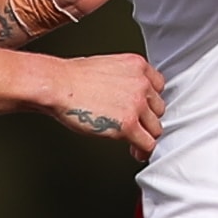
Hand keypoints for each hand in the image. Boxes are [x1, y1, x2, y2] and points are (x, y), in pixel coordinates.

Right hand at [40, 50, 167, 158]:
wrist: (59, 86)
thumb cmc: (72, 78)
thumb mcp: (108, 67)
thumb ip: (124, 78)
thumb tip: (126, 96)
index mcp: (137, 66)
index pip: (158, 86)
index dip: (151, 101)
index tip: (146, 110)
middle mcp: (141, 83)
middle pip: (158, 108)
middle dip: (148, 119)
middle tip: (139, 127)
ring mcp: (136, 104)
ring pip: (156, 127)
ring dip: (146, 135)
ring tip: (137, 142)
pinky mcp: (128, 125)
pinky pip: (148, 143)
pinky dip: (144, 150)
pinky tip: (137, 151)